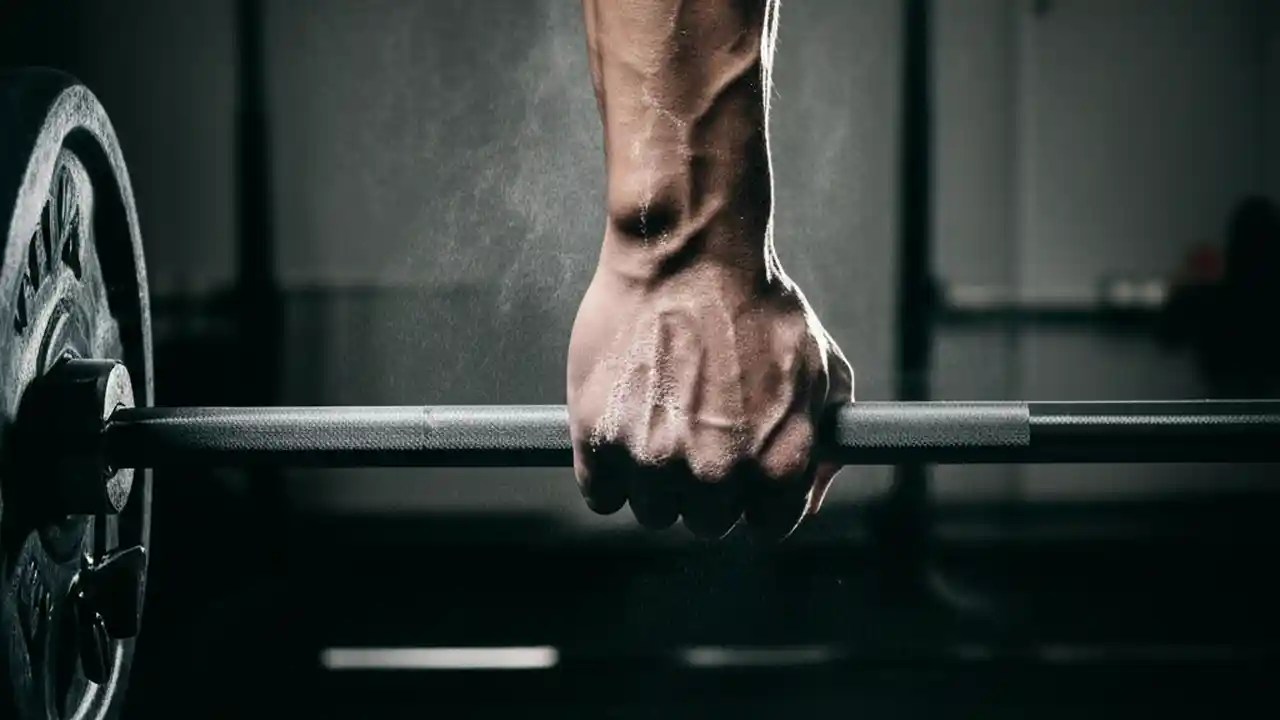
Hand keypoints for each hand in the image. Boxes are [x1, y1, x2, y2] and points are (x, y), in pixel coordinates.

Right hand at [567, 261, 852, 540]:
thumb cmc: (759, 303)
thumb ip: (824, 445)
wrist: (690, 251)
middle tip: (693, 433)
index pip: (764, 526)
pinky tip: (623, 426)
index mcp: (778, 468)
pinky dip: (606, 469)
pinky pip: (600, 493)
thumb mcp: (822, 372)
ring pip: (652, 511)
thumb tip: (808, 497)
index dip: (751, 495)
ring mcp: (654, 462)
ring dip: (653, 481)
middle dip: (702, 487)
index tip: (736, 470)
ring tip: (658, 420)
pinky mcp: (600, 441)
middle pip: (705, 523)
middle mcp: (717, 476)